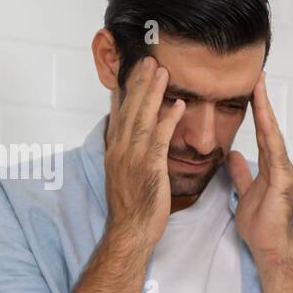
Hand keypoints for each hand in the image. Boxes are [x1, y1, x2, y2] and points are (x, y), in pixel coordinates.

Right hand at [103, 56, 184, 249]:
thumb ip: (130, 154)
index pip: (119, 113)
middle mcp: (120, 150)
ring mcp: (133, 157)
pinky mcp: (148, 167)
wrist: (130, 231)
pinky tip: (178, 105)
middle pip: (129, 108)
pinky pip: (158, 138)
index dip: (127, 91)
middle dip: (139, 83)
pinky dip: (168, 119)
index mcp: (115, 151)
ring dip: (152, 92)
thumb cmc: (132, 208)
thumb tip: (134, 141)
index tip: (133, 71)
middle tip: (148, 60)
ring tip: (161, 71)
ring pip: (142, 117)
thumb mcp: (125, 176)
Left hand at [227, 71, 292, 268]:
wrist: (271, 247)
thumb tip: (233, 157)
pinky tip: (265, 118)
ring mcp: (283, 170)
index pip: (260, 132)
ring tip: (260, 87)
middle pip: (269, 126)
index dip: (255, 110)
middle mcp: (279, 164)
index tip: (249, 88)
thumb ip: (241, 173)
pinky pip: (275, 151)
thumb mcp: (244, 193)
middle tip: (257, 75)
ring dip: (267, 110)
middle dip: (263, 101)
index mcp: (269, 166)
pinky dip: (270, 133)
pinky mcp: (282, 179)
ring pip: (273, 133)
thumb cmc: (261, 225)